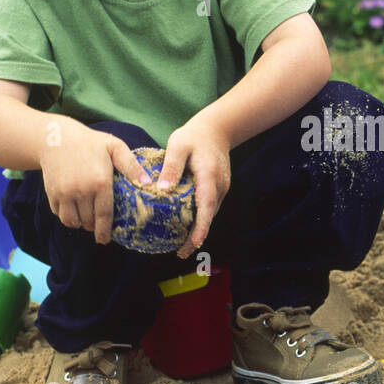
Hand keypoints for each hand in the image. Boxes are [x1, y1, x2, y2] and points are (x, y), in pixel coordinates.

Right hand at [38, 119, 149, 244]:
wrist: (56, 137)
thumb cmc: (90, 142)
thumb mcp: (115, 147)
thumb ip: (131, 166)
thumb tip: (148, 183)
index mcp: (100, 182)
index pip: (104, 215)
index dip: (105, 231)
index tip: (106, 240)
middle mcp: (81, 190)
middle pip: (88, 221)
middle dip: (93, 227)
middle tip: (98, 225)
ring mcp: (64, 193)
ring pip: (71, 221)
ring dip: (79, 223)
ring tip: (85, 218)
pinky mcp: (52, 193)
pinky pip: (58, 213)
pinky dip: (66, 215)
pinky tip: (73, 208)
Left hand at [159, 115, 231, 259]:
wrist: (217, 129)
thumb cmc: (194, 136)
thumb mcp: (178, 145)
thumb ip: (171, 166)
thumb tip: (162, 190)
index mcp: (208, 176)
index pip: (206, 206)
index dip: (200, 227)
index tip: (193, 243)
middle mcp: (219, 186)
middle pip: (209, 216)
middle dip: (196, 236)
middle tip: (180, 253)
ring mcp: (221, 188)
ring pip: (210, 213)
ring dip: (198, 229)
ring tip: (181, 246)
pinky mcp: (219, 189)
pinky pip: (209, 207)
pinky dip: (200, 219)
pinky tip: (187, 226)